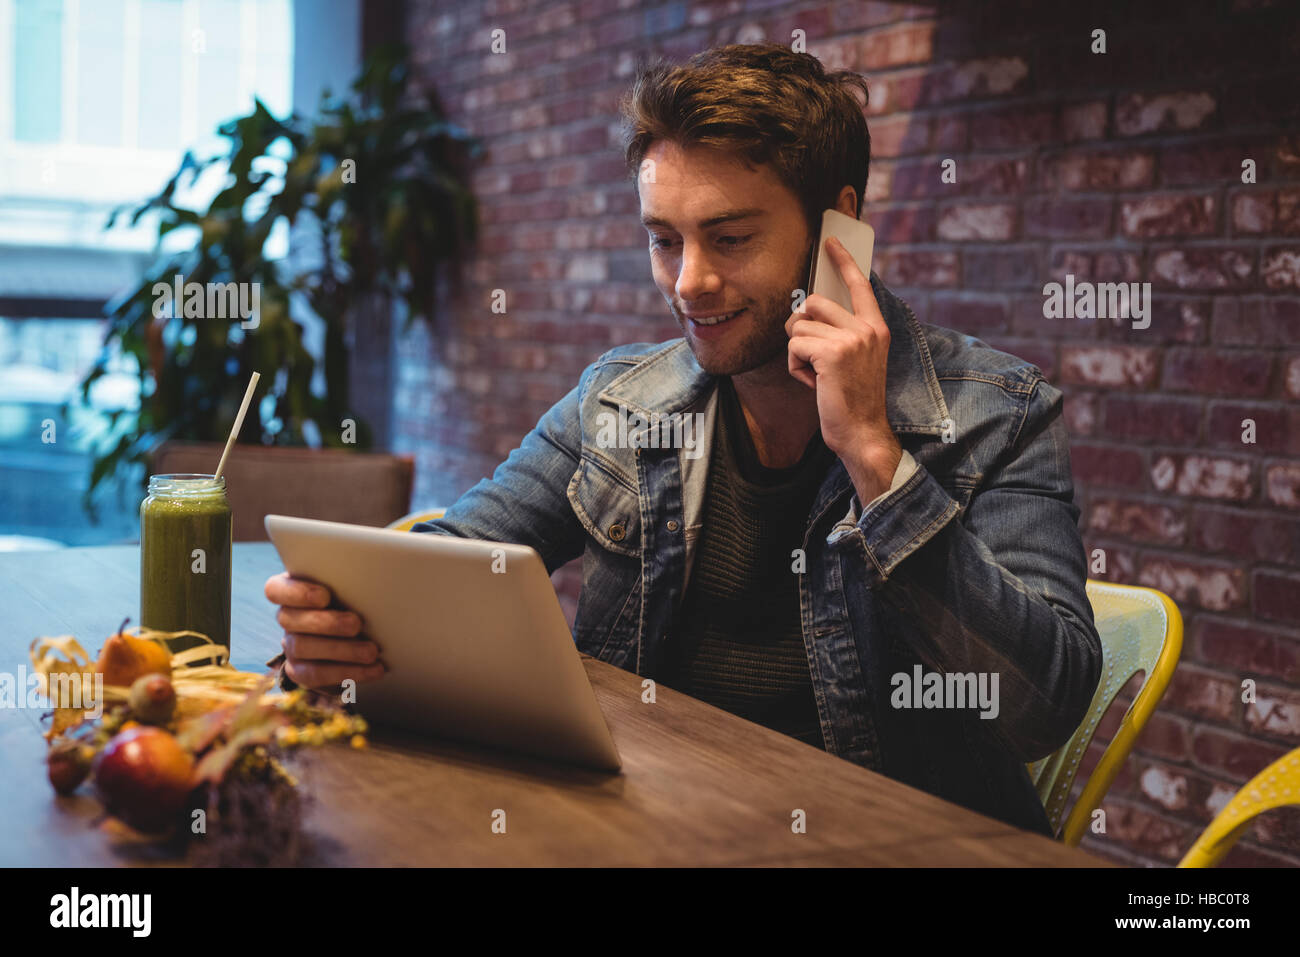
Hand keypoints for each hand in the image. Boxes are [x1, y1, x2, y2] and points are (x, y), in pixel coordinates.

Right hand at [264, 572, 385, 689]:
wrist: (361, 636)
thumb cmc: (357, 601)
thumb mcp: (352, 589)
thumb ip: (351, 583)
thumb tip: (374, 581)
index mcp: (293, 590)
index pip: (276, 589)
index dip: (297, 593)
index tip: (325, 596)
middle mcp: (287, 618)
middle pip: (290, 620)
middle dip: (327, 623)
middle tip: (356, 624)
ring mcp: (291, 645)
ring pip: (303, 648)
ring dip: (342, 650)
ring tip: (371, 652)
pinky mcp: (301, 671)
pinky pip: (316, 674)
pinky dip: (348, 672)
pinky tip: (373, 669)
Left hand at [785, 236, 901, 502]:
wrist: (862, 432)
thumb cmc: (852, 399)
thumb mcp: (855, 359)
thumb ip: (841, 332)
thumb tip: (809, 309)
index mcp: (876, 327)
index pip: (859, 284)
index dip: (842, 261)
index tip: (830, 241)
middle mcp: (867, 328)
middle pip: (813, 303)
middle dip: (800, 328)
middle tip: (810, 355)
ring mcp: (852, 339)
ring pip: (798, 327)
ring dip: (797, 353)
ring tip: (817, 375)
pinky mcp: (833, 354)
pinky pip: (794, 347)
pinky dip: (795, 368)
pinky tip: (815, 384)